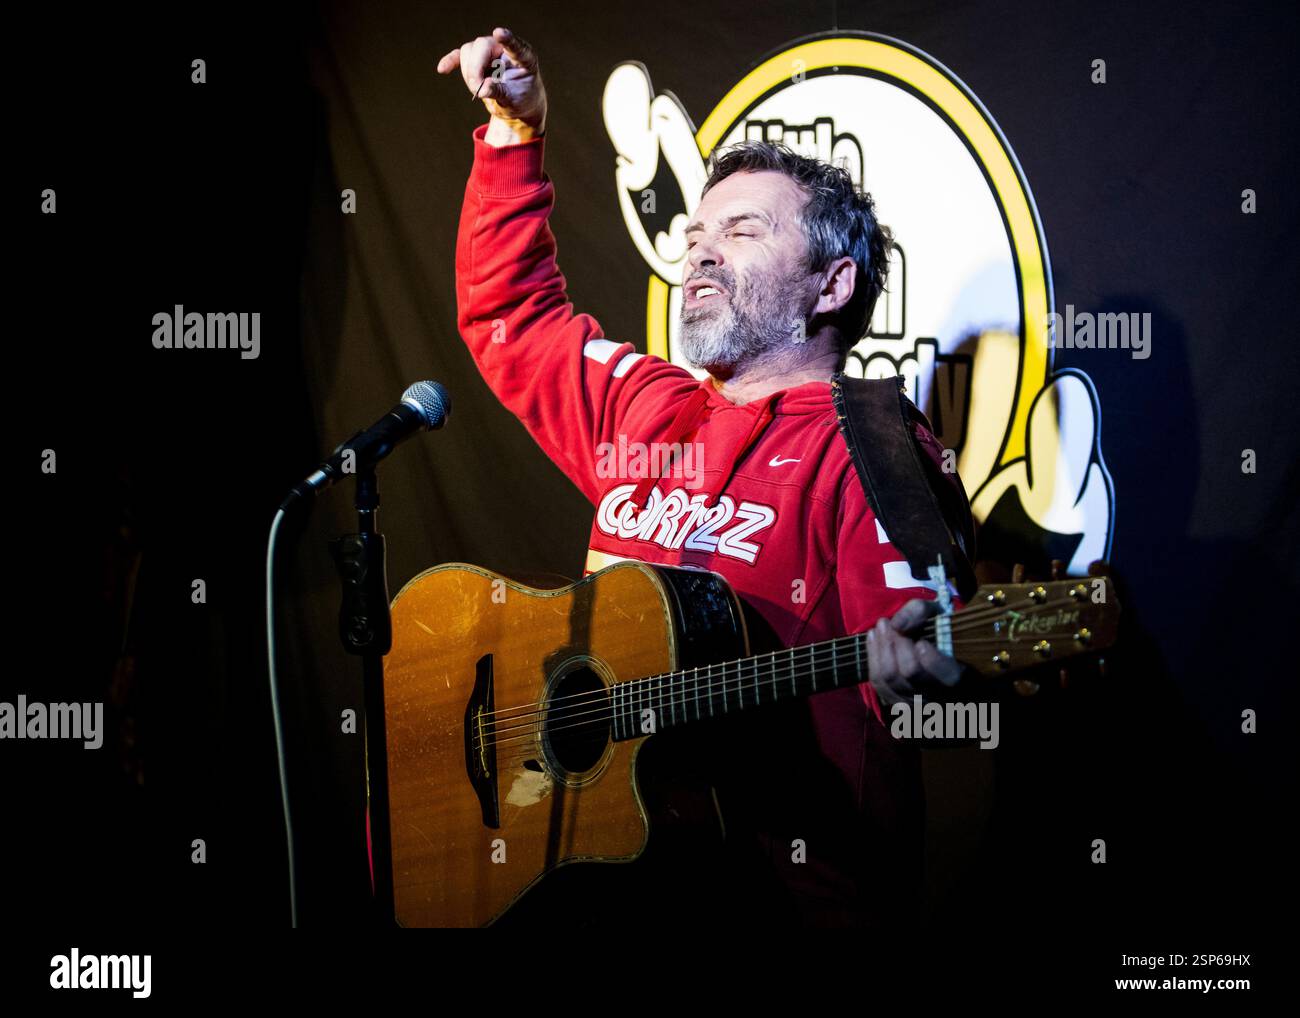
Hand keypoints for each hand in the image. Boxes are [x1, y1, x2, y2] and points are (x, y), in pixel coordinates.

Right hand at [437, 27, 546, 144]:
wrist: (518, 104)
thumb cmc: (521, 100)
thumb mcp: (514, 101)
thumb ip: (499, 92)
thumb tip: (483, 89)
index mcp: (522, 57)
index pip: (515, 46)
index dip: (507, 40)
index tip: (499, 33)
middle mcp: (504, 48)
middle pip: (481, 46)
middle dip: (474, 69)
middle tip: (477, 91)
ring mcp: (489, 51)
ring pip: (468, 51)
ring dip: (468, 73)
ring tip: (478, 91)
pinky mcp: (476, 59)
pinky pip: (459, 56)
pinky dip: (451, 61)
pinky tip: (443, 69)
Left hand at [865, 598, 965, 707]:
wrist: (929, 646)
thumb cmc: (935, 629)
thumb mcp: (934, 612)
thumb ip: (919, 612)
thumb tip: (897, 624)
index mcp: (959, 673)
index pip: (949, 676)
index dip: (933, 661)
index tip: (921, 642)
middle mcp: (940, 693)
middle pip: (911, 672)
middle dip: (895, 644)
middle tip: (887, 622)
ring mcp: (916, 700)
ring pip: (890, 678)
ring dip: (880, 647)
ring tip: (880, 626)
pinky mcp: (897, 701)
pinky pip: (878, 683)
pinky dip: (873, 657)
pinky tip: (873, 637)